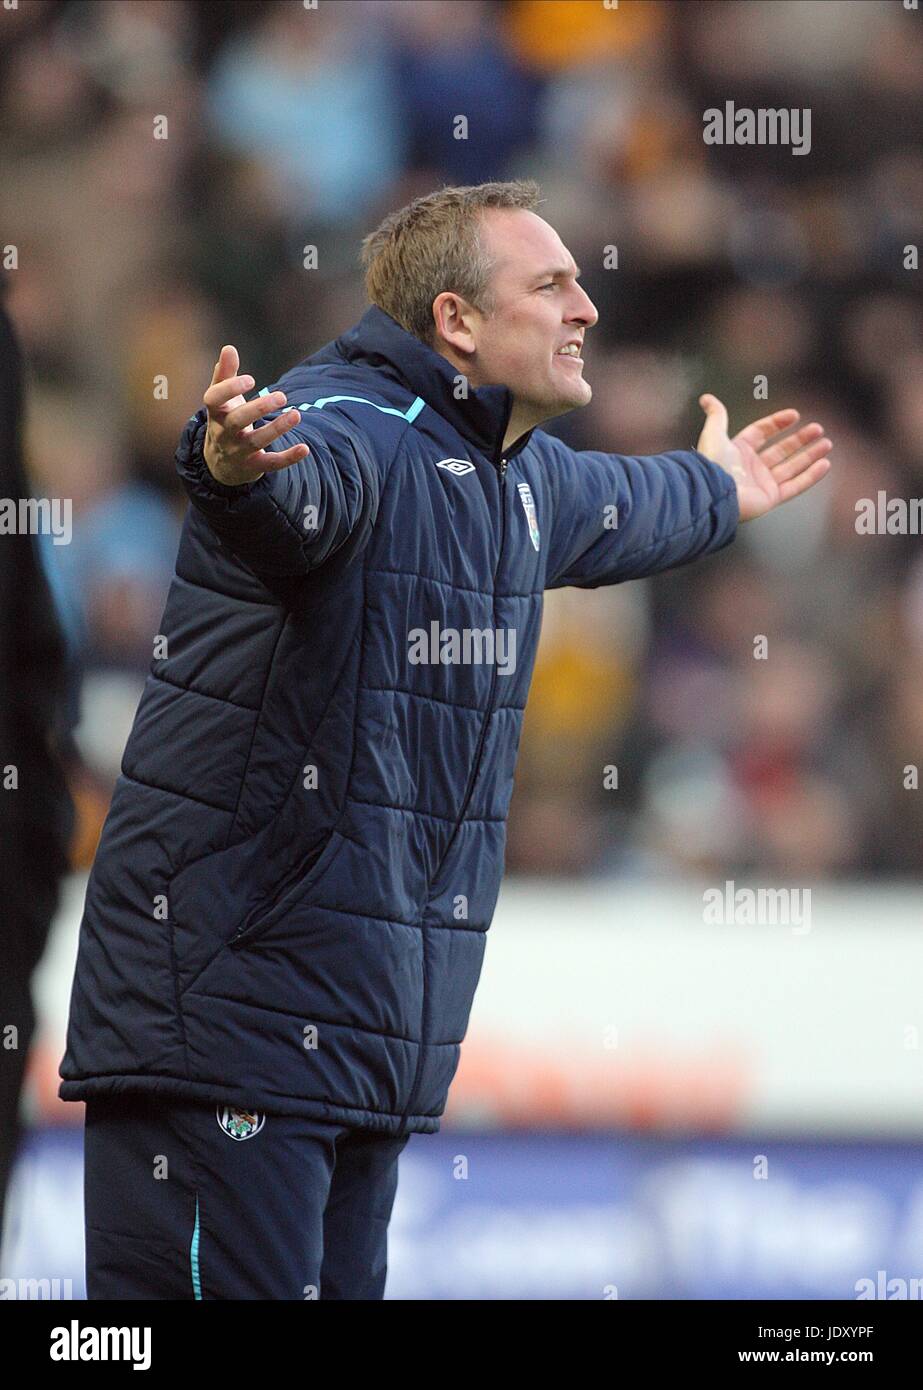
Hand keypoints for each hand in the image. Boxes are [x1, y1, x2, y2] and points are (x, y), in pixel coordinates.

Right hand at [201, 345, 310, 486]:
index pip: (214, 399)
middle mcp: (224, 433)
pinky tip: (305, 448)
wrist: (220, 462)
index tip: (251, 379)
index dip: (230, 389)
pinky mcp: (254, 467)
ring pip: (256, 441)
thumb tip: (229, 348)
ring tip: (297, 414)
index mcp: (215, 412)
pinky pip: (271, 464)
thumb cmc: (225, 419)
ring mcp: (238, 451)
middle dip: (259, 408)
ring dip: (277, 428)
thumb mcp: (221, 398)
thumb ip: (225, 374)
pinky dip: (288, 458)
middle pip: (238, 421)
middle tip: (282, 396)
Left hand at [696, 395, 831, 521]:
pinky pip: (796, 486)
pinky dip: (811, 476)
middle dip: (800, 440)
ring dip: (810, 455)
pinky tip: (825, 464)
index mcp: (738, 451)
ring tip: (826, 444)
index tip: (795, 415)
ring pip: (792, 467)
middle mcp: (751, 468)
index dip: (777, 423)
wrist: (714, 492)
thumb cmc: (712, 464)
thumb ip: (716, 415)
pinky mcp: (771, 498)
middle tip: (818, 429)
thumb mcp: (714, 433)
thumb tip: (707, 398)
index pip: (761, 433)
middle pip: (781, 450)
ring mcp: (762, 483)